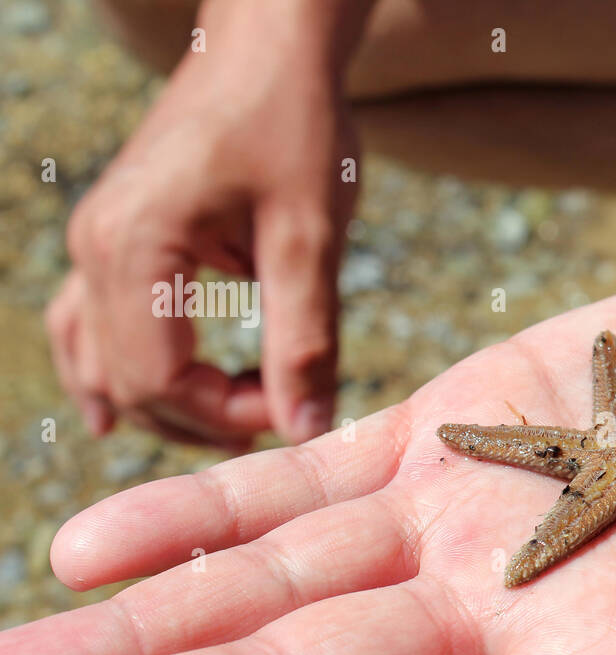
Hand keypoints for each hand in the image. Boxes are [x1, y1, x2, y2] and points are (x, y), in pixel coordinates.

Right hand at [47, 4, 358, 446]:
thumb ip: (305, 338)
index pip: (160, 379)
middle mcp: (96, 246)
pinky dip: (113, 372)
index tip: (296, 409)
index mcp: (135, 245)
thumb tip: (306, 428)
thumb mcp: (309, 236)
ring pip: (104, 362)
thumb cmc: (293, 124)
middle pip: (128, 381)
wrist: (270, 48)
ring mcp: (97, 240)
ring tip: (230, 424)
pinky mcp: (116, 238)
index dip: (229, 414)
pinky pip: (89, 324)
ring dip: (166, 405)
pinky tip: (123, 412)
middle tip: (281, 416)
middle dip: (204, 418)